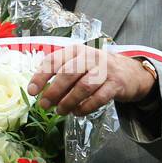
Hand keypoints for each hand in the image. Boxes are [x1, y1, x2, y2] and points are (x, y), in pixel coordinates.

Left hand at [26, 44, 156, 116]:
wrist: (130, 72)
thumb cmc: (97, 69)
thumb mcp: (79, 64)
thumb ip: (60, 73)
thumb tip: (40, 91)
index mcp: (76, 50)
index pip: (54, 60)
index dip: (41, 76)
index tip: (32, 91)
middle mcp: (90, 56)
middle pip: (68, 73)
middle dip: (53, 91)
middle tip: (45, 106)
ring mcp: (105, 69)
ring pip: (84, 86)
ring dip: (69, 101)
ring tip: (61, 111)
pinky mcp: (116, 83)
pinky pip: (99, 98)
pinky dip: (86, 107)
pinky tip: (77, 112)